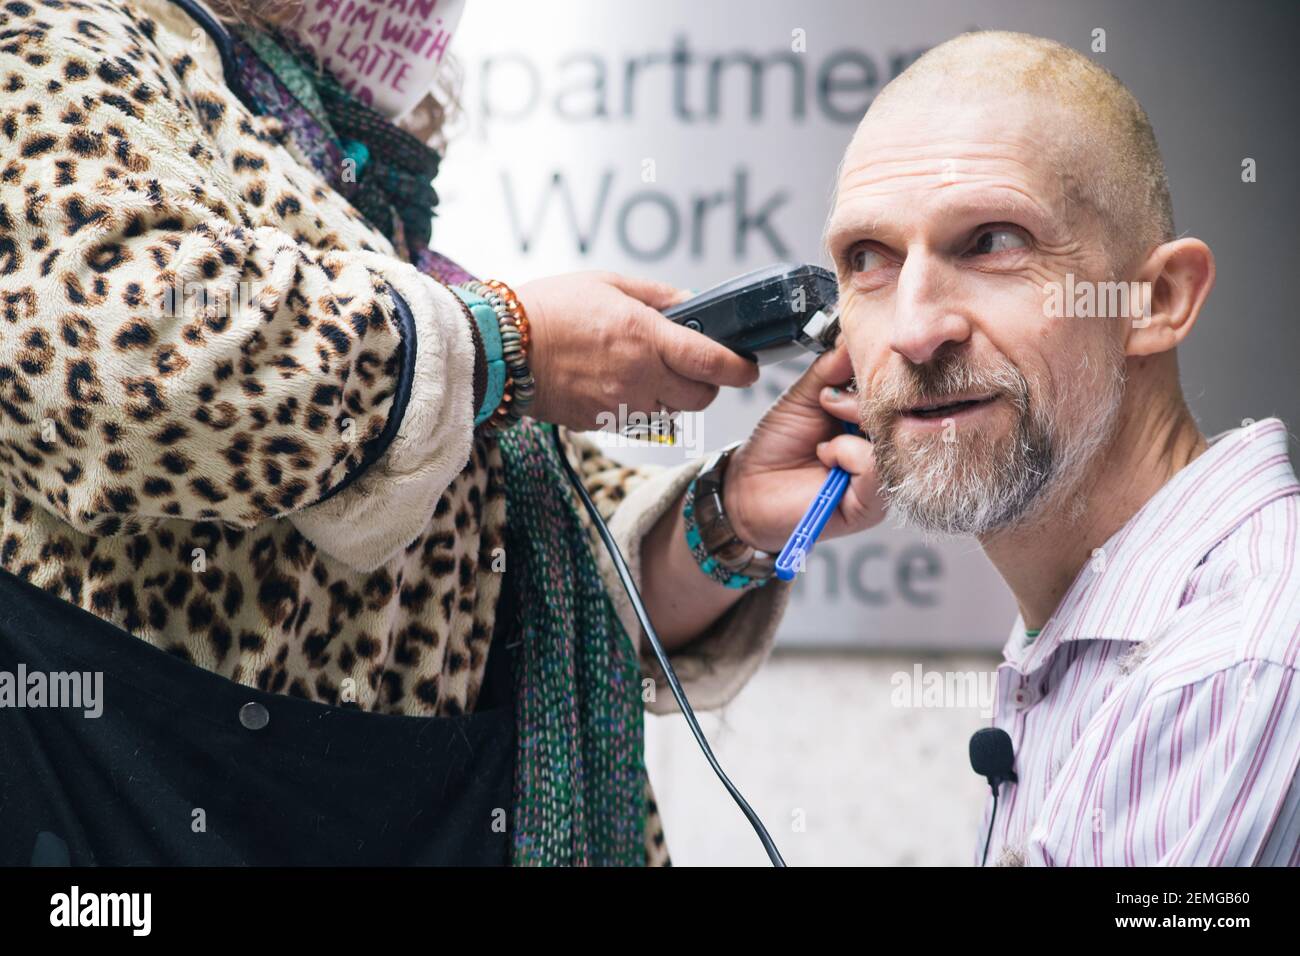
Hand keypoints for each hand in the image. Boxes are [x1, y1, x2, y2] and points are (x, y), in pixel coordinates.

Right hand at [516, 271, 758, 429]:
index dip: (740, 369)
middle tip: (697, 365)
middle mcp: (638, 376)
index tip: (749, 366)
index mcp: (645, 337)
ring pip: (672, 412)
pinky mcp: (602, 423)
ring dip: (674, 396)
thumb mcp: (609, 284)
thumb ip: (658, 296)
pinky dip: (643, 406)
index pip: (713, 363)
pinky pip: (640, 420)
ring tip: (652, 371)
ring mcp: (620, 405)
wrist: (500, 348)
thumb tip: (692, 304)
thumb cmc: (550, 308)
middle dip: (707, 383)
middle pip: (700, 397)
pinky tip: (623, 383)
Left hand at [723, 342, 885, 553]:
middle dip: (867, 395)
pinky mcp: (870, 504)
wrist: (748, 487)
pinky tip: (826, 454)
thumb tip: (855, 334)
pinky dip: (847, 452)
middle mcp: (887, 449)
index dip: (882, 372)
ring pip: (895, 438)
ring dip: (855, 420)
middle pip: (906, 411)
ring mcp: (882, 477)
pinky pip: (875, 467)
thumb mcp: (806, 395)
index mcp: (876, 421)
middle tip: (829, 398)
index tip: (855, 359)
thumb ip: (833, 367)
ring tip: (826, 422)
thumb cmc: (777, 445)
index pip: (903, 390)